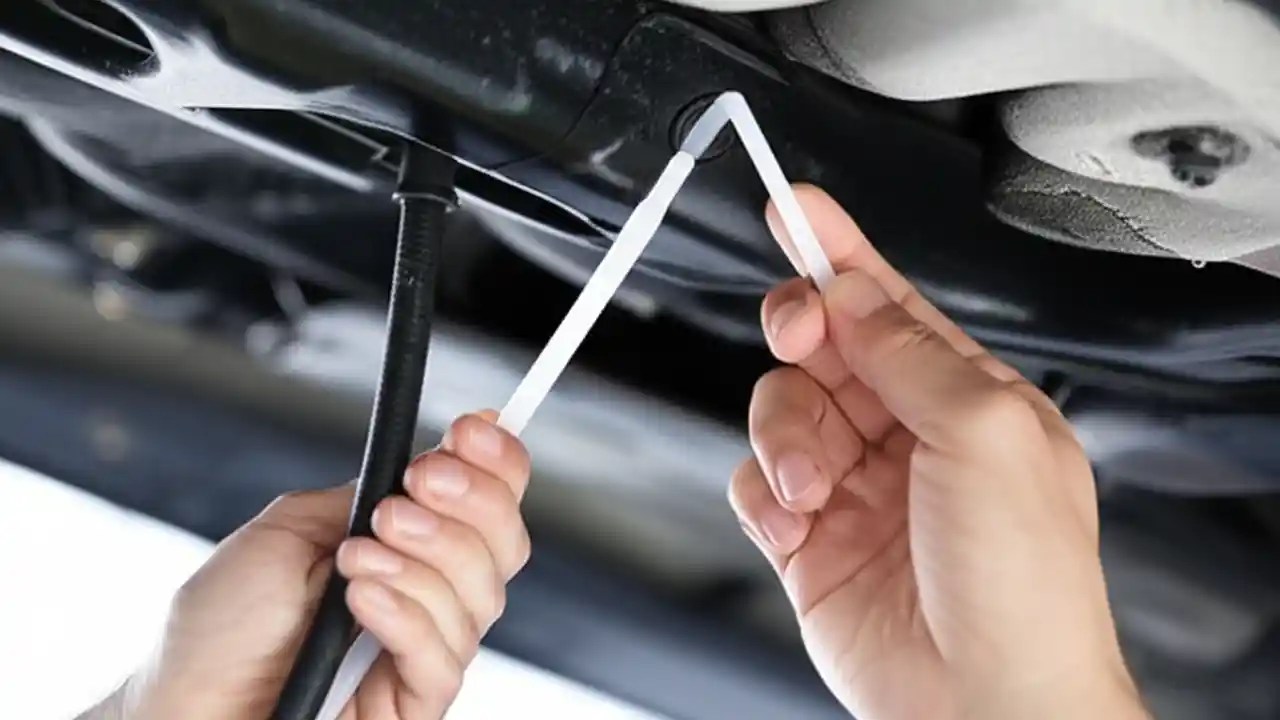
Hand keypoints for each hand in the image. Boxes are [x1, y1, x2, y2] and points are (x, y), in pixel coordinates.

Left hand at [118, 412, 530, 719]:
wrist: (183, 708)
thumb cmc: (219, 633)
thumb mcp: (284, 531)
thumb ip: (359, 495)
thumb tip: (425, 459)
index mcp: (404, 551)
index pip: (485, 506)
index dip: (495, 464)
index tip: (469, 430)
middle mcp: (426, 598)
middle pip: (505, 546)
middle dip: (469, 505)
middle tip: (407, 496)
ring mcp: (422, 652)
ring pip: (480, 598)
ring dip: (419, 564)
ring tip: (354, 559)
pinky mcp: (412, 705)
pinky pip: (444, 660)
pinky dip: (408, 618)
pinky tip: (362, 601)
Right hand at [729, 187, 1146, 718]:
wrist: (988, 703)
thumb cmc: (1026, 586)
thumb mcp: (987, 433)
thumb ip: (911, 351)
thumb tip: (854, 294)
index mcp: (966, 397)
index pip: (889, 301)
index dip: (838, 248)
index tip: (794, 204)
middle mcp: (905, 434)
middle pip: (822, 344)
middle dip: (800, 332)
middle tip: (800, 339)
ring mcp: (854, 485)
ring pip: (778, 408)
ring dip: (782, 435)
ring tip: (814, 483)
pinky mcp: (807, 538)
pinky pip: (750, 483)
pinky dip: (760, 493)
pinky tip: (796, 519)